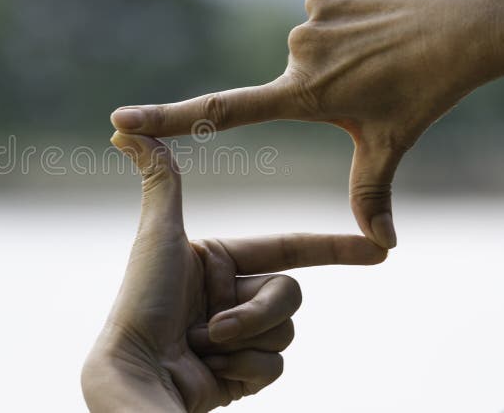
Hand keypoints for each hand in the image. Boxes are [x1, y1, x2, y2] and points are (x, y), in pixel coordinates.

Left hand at [81, 132, 385, 411]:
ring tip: (204, 346)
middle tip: (217, 326)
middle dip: (258, 312)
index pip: (287, 248)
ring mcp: (239, 335)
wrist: (137, 375)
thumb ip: (161, 180)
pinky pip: (274, 366)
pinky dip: (244, 371)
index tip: (378, 249)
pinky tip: (209, 372)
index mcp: (218, 261)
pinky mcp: (242, 372)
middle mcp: (230, 294)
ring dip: (246, 340)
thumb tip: (126, 128)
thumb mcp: (159, 236)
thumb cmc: (142, 301)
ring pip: (284, 331)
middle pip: (289, 294)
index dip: (332, 248)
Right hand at [110, 0, 503, 248]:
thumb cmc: (428, 88)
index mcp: (305, 94)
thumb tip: (383, 247)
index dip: (168, 120)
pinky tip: (385, 7)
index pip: (222, 112)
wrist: (471, 22)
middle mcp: (301, 48)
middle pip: (299, 63)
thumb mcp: (391, 141)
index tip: (121, 121)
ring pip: (316, 23)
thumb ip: (372, 192)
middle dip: (328, 69)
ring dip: (342, 33)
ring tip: (384, 39)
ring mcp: (317, 4)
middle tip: (374, 71)